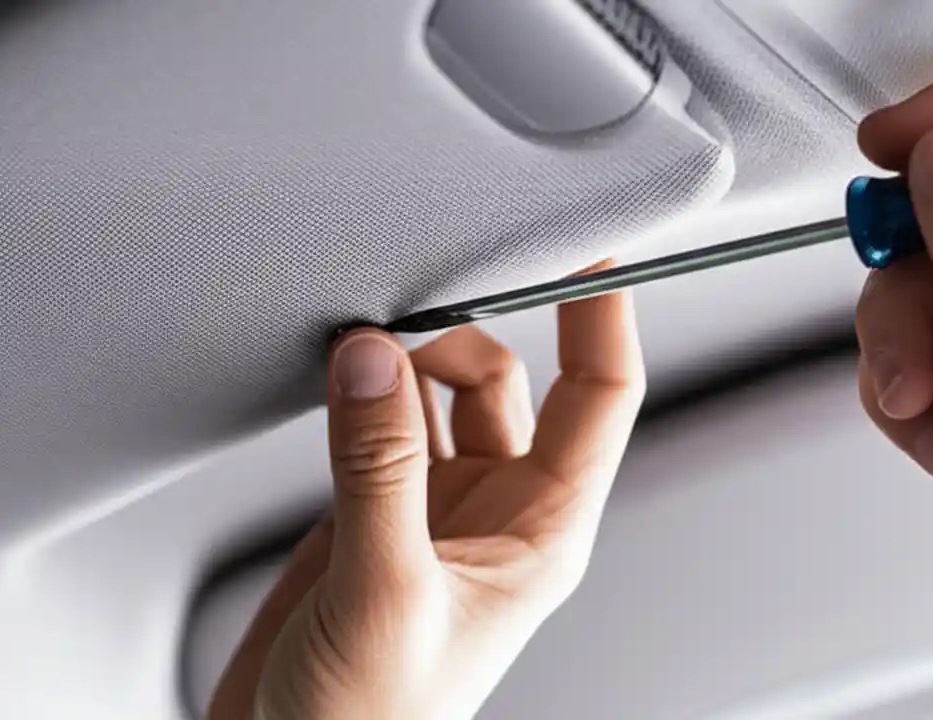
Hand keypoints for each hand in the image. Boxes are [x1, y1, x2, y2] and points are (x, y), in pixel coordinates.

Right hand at [208, 281, 644, 718]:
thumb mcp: (386, 592)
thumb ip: (379, 467)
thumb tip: (374, 359)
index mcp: (539, 536)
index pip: (600, 398)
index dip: (601, 317)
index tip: (581, 246)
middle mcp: (495, 514)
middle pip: (508, 376)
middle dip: (464, 330)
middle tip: (401, 310)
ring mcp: (431, 509)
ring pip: (439, 392)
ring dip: (403, 359)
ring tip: (353, 350)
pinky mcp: (369, 511)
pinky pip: (377, 422)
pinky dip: (357, 389)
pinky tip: (331, 378)